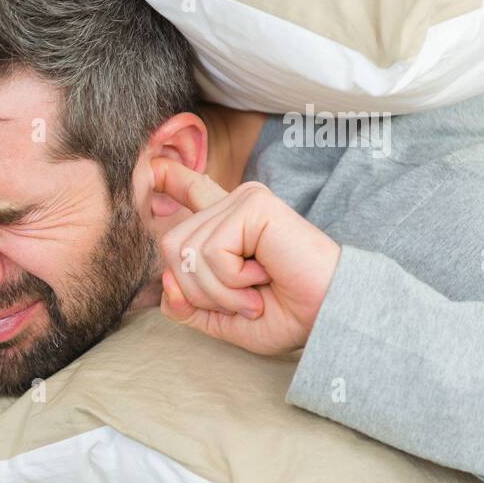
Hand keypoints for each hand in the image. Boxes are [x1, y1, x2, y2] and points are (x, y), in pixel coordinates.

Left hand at [152, 157, 340, 354]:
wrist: (328, 317)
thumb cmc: (286, 315)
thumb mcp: (221, 319)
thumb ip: (185, 304)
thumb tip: (166, 281)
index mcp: (227, 226)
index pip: (193, 193)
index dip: (172, 178)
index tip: (155, 163)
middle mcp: (233, 206)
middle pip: (171, 248)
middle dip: (200, 291)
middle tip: (246, 300)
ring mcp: (243, 200)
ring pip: (187, 254)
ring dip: (219, 291)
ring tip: (255, 292)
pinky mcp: (254, 205)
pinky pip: (210, 252)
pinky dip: (231, 281)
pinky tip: (263, 276)